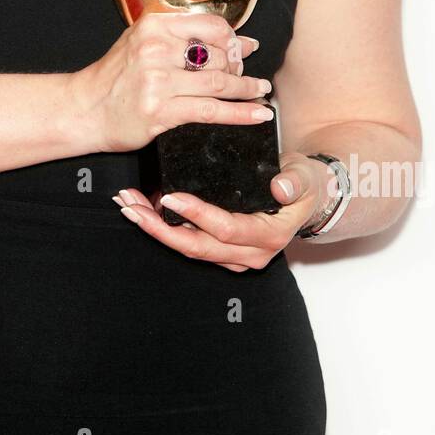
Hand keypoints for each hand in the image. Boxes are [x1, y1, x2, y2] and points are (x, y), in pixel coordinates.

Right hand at [69, 9, 272, 153]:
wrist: (84, 109)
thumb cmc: (115, 77)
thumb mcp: (142, 42)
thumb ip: (184, 38)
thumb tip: (240, 42)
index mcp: (154, 25)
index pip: (211, 26)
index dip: (233, 39)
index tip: (243, 49)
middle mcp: (156, 48)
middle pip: (218, 55)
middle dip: (239, 68)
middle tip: (248, 77)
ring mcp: (158, 80)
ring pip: (218, 82)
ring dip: (246, 89)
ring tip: (261, 92)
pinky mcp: (160, 110)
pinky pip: (211, 111)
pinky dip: (240, 113)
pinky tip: (258, 114)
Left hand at [111, 151, 330, 270]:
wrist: (306, 198)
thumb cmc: (303, 184)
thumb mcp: (305, 176)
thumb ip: (295, 180)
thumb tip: (280, 189)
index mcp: (269, 236)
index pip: (226, 230)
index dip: (197, 215)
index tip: (171, 196)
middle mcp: (250, 254)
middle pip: (197, 247)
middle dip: (160, 228)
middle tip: (132, 206)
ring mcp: (234, 257)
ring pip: (188, 248)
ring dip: (155, 228)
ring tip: (128, 205)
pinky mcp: (221, 251)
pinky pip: (188, 242)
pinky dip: (162, 227)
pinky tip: (142, 209)